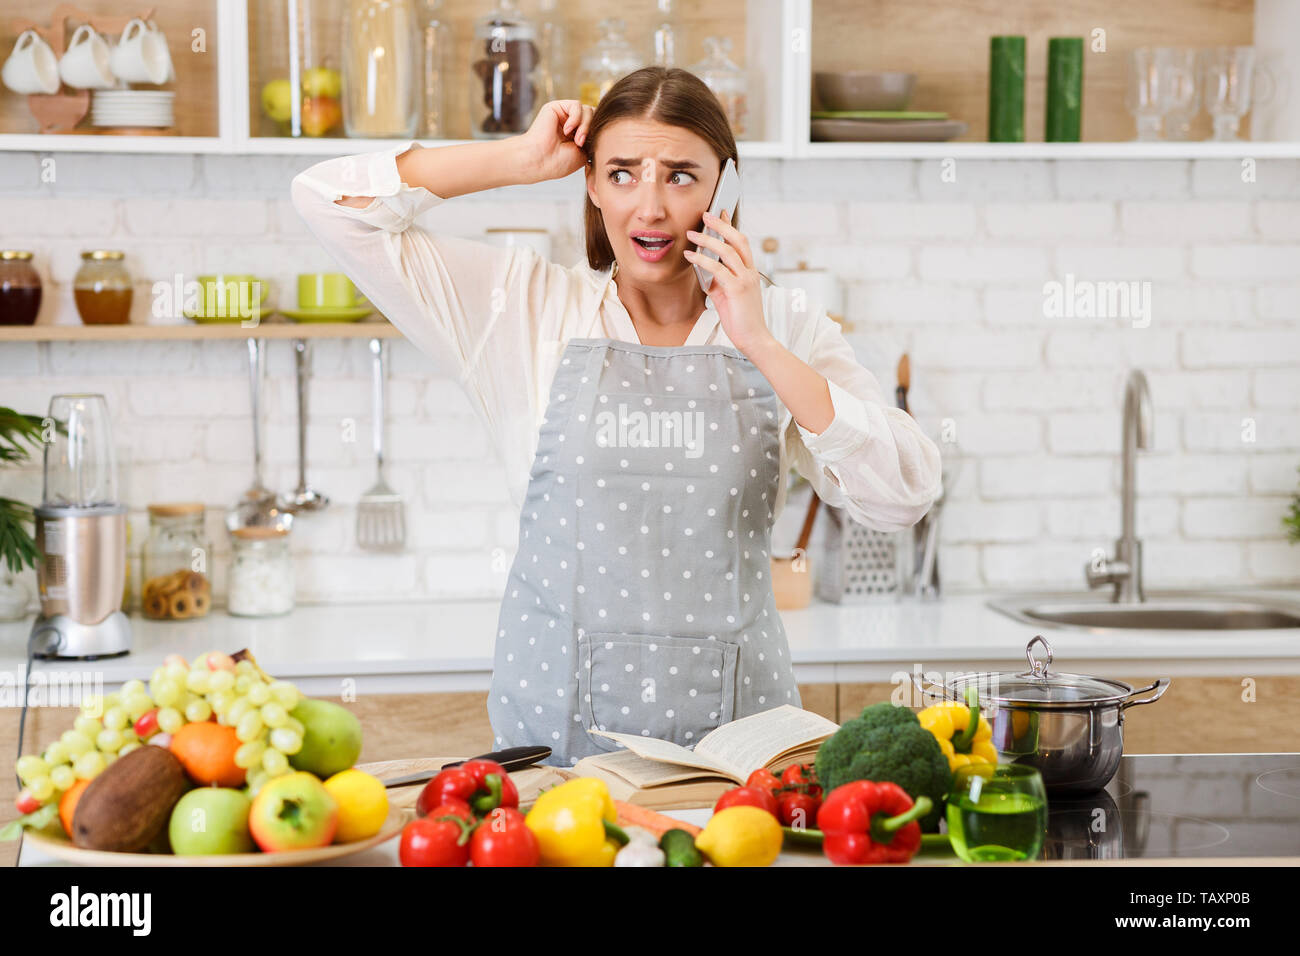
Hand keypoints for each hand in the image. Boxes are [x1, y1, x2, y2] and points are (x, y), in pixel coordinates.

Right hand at [519, 100, 594, 182]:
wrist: (540, 161)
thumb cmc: (559, 162)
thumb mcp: (584, 152)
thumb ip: (594, 138)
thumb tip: (605, 125)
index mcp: (578, 134)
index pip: (597, 126)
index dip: (599, 133)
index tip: (593, 148)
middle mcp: (571, 123)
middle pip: (594, 116)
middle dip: (592, 130)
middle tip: (582, 144)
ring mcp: (564, 115)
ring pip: (587, 110)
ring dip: (585, 126)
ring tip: (577, 140)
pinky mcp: (557, 107)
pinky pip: (577, 105)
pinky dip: (576, 118)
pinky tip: (567, 130)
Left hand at [684, 209, 774, 356]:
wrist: (753, 339)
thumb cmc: (741, 319)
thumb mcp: (727, 296)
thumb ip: (718, 282)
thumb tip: (704, 270)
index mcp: (750, 272)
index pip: (741, 243)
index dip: (731, 225)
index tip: (720, 212)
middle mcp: (750, 272)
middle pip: (738, 240)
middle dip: (721, 225)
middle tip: (706, 215)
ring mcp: (745, 280)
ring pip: (728, 251)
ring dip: (708, 240)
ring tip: (692, 234)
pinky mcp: (737, 289)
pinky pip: (718, 269)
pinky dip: (702, 260)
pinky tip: (691, 256)